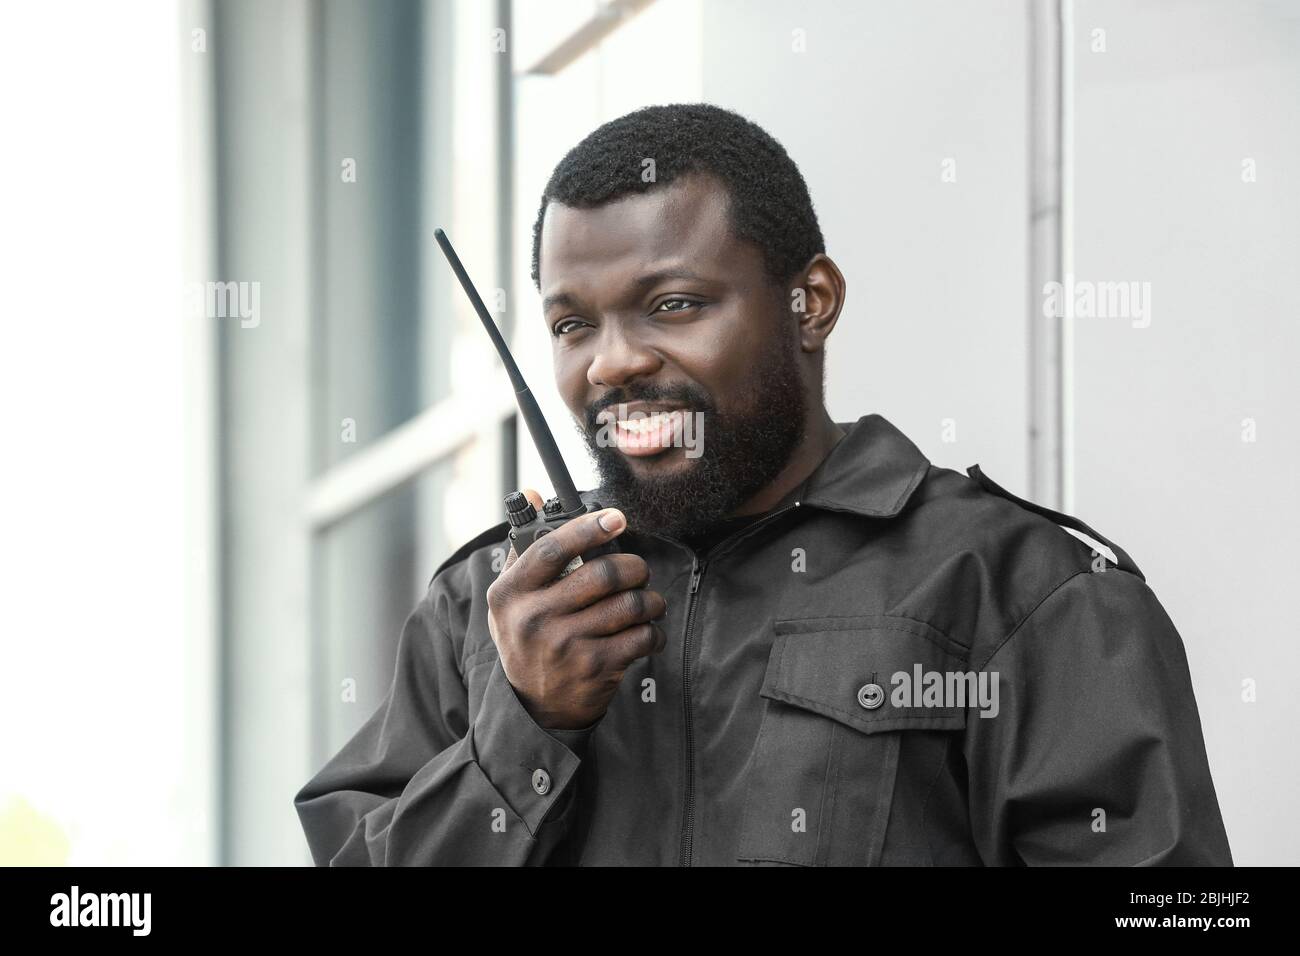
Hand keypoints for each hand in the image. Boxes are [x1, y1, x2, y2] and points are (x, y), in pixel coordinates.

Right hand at [486, 489, 666, 729]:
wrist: (533, 707)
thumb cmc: (526, 638)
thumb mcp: (512, 597)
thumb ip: (524, 545)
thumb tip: (534, 492)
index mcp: (511, 593)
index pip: (553, 549)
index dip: (589, 529)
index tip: (616, 518)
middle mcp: (535, 619)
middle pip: (603, 575)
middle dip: (634, 567)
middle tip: (638, 570)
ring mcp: (566, 646)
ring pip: (630, 605)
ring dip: (650, 600)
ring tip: (648, 602)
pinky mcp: (595, 669)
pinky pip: (642, 636)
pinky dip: (654, 631)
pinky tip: (647, 631)